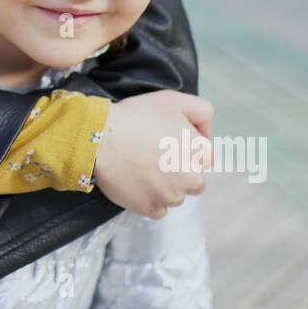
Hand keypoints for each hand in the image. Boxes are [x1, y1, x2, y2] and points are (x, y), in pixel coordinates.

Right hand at [92, 89, 212, 218]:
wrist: (100, 138)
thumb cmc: (136, 117)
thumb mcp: (174, 100)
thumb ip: (202, 112)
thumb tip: (207, 135)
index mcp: (200, 152)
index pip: (206, 157)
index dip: (187, 148)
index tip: (168, 142)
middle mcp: (192, 178)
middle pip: (194, 181)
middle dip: (179, 171)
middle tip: (155, 157)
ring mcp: (171, 196)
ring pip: (175, 196)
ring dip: (164, 187)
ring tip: (142, 168)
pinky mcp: (151, 209)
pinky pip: (157, 209)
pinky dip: (149, 199)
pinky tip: (136, 182)